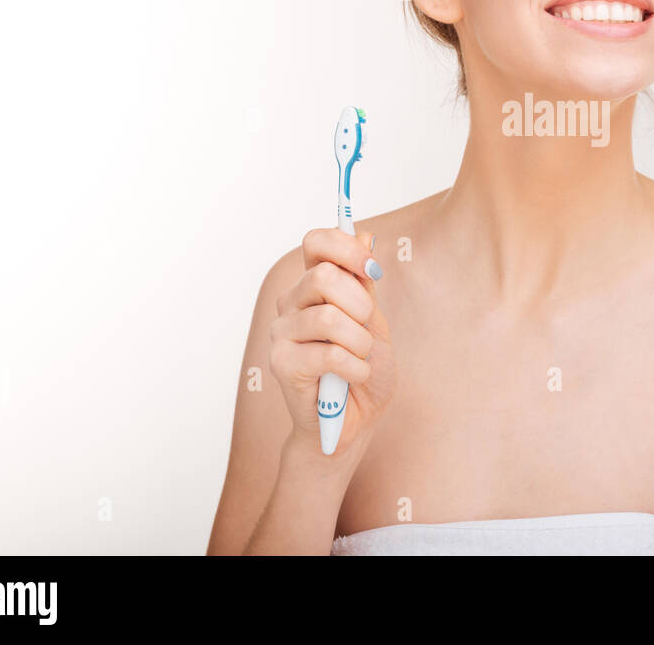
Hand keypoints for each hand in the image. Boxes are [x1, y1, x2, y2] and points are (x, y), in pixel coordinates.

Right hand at [269, 227, 396, 457]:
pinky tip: (354, 377)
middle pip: (323, 276)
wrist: (356, 420)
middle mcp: (290, 303)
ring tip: (361, 358)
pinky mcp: (281, 364)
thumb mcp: (372, 320)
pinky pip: (329, 354)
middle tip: (366, 327)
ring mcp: (281, 333)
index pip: (315, 242)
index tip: (372, 269)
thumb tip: (366, 234)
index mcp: (312, 286)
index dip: (346, 248)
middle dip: (359, 303)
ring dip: (360, 342)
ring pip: (329, 318)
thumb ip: (364, 281)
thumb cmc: (363, 369)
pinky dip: (355, 367)